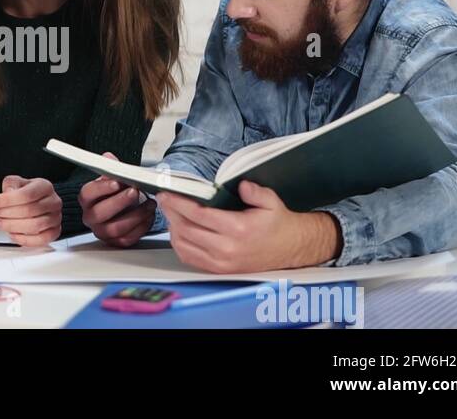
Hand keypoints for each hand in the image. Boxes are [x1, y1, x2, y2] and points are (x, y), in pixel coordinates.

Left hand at [0, 175, 61, 246]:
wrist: (41, 202)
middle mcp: (53, 202)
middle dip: (6, 213)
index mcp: (44, 186)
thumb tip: (7, 193)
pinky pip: (40, 240)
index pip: (26, 194)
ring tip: (0, 223)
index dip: (6, 200)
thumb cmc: (28, 193)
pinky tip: (12, 234)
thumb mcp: (17, 182)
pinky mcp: (54, 232)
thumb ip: (11, 184)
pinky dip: (23, 239)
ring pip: (34, 226)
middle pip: (29, 211)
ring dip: (12, 226)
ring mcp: (55, 218)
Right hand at [78, 152, 154, 247]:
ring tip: (149, 204)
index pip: (88, 194)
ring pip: (115, 228)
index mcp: (87, 199)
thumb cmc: (116, 193)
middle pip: (100, 213)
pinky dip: (141, 227)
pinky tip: (149, 216)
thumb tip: (108, 158)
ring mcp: (102, 231)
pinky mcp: (115, 242)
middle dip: (120, 202)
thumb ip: (111, 168)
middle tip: (135, 191)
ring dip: (135, 215)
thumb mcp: (114, 178)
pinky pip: (127, 239)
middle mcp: (91, 217)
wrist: (123, 209)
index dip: (102, 188)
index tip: (117, 182)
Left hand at [158, 180, 341, 273]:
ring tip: (171, 212)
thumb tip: (241, 185)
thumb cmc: (278, 224)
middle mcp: (227, 248)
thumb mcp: (271, 202)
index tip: (168, 194)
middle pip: (186, 229)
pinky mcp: (219, 270)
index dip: (179, 203)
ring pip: (183, 245)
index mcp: (238, 229)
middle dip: (171, 212)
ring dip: (172, 228)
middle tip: (164, 199)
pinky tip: (178, 231)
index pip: (198, 215)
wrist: (292, 248)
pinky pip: (190, 258)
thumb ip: (255, 192)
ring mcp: (221, 262)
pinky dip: (179, 244)